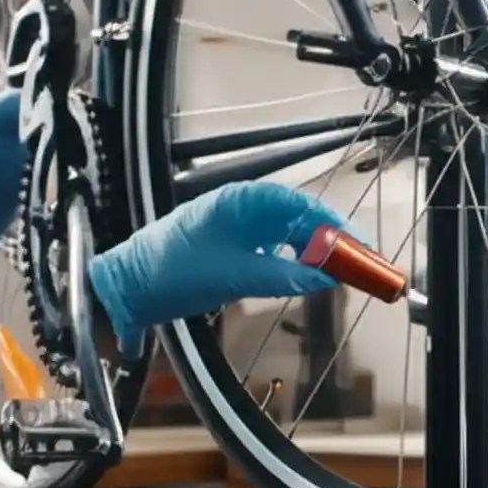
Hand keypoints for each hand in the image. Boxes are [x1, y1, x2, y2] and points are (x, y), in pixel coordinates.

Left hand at [88, 182, 345, 353]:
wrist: (128, 287)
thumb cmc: (171, 271)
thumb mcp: (233, 276)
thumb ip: (283, 276)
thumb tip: (326, 279)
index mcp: (241, 200)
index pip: (300, 203)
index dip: (333, 222)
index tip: (358, 243)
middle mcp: (243, 207)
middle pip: (300, 217)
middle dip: (331, 239)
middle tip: (359, 262)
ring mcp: (238, 226)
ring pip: (290, 234)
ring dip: (315, 251)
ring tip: (341, 271)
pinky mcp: (233, 246)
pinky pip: (275, 248)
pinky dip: (295, 260)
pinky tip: (307, 275)